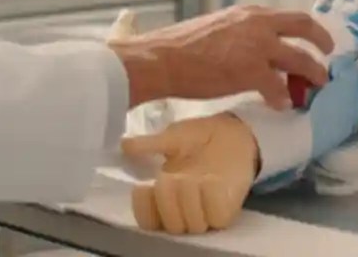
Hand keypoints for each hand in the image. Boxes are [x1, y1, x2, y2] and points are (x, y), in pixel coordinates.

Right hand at [111, 5, 334, 109]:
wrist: (163, 58)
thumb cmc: (181, 47)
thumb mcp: (219, 29)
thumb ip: (241, 35)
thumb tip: (253, 50)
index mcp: (249, 13)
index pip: (288, 16)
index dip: (306, 29)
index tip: (312, 40)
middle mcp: (258, 24)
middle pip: (304, 26)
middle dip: (322, 40)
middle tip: (328, 56)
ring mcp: (257, 47)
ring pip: (300, 58)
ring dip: (313, 73)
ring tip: (317, 86)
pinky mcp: (250, 71)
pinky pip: (278, 88)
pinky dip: (283, 98)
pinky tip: (281, 106)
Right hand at [120, 114, 258, 234]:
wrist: (233, 130)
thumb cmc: (199, 137)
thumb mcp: (172, 137)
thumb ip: (149, 144)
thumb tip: (124, 144)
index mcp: (166, 197)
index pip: (148, 220)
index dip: (143, 208)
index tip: (142, 187)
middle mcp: (186, 208)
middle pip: (170, 227)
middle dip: (167, 202)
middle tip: (170, 177)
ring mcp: (208, 209)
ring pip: (193, 226)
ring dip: (189, 201)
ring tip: (193, 177)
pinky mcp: (229, 207)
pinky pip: (219, 218)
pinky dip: (212, 200)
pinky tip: (211, 180)